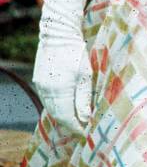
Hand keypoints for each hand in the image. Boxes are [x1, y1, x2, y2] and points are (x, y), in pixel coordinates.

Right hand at [33, 0, 96, 135]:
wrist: (58, 32)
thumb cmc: (77, 52)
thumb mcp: (86, 76)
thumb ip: (84, 99)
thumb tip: (86, 119)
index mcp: (59, 90)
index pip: (67, 118)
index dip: (76, 128)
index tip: (86, 134)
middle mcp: (47, 90)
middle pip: (58, 116)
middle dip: (70, 125)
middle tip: (83, 131)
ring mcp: (41, 85)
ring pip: (52, 109)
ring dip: (63, 117)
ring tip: (77, 122)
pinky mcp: (39, 79)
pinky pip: (48, 100)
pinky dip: (57, 107)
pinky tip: (67, 108)